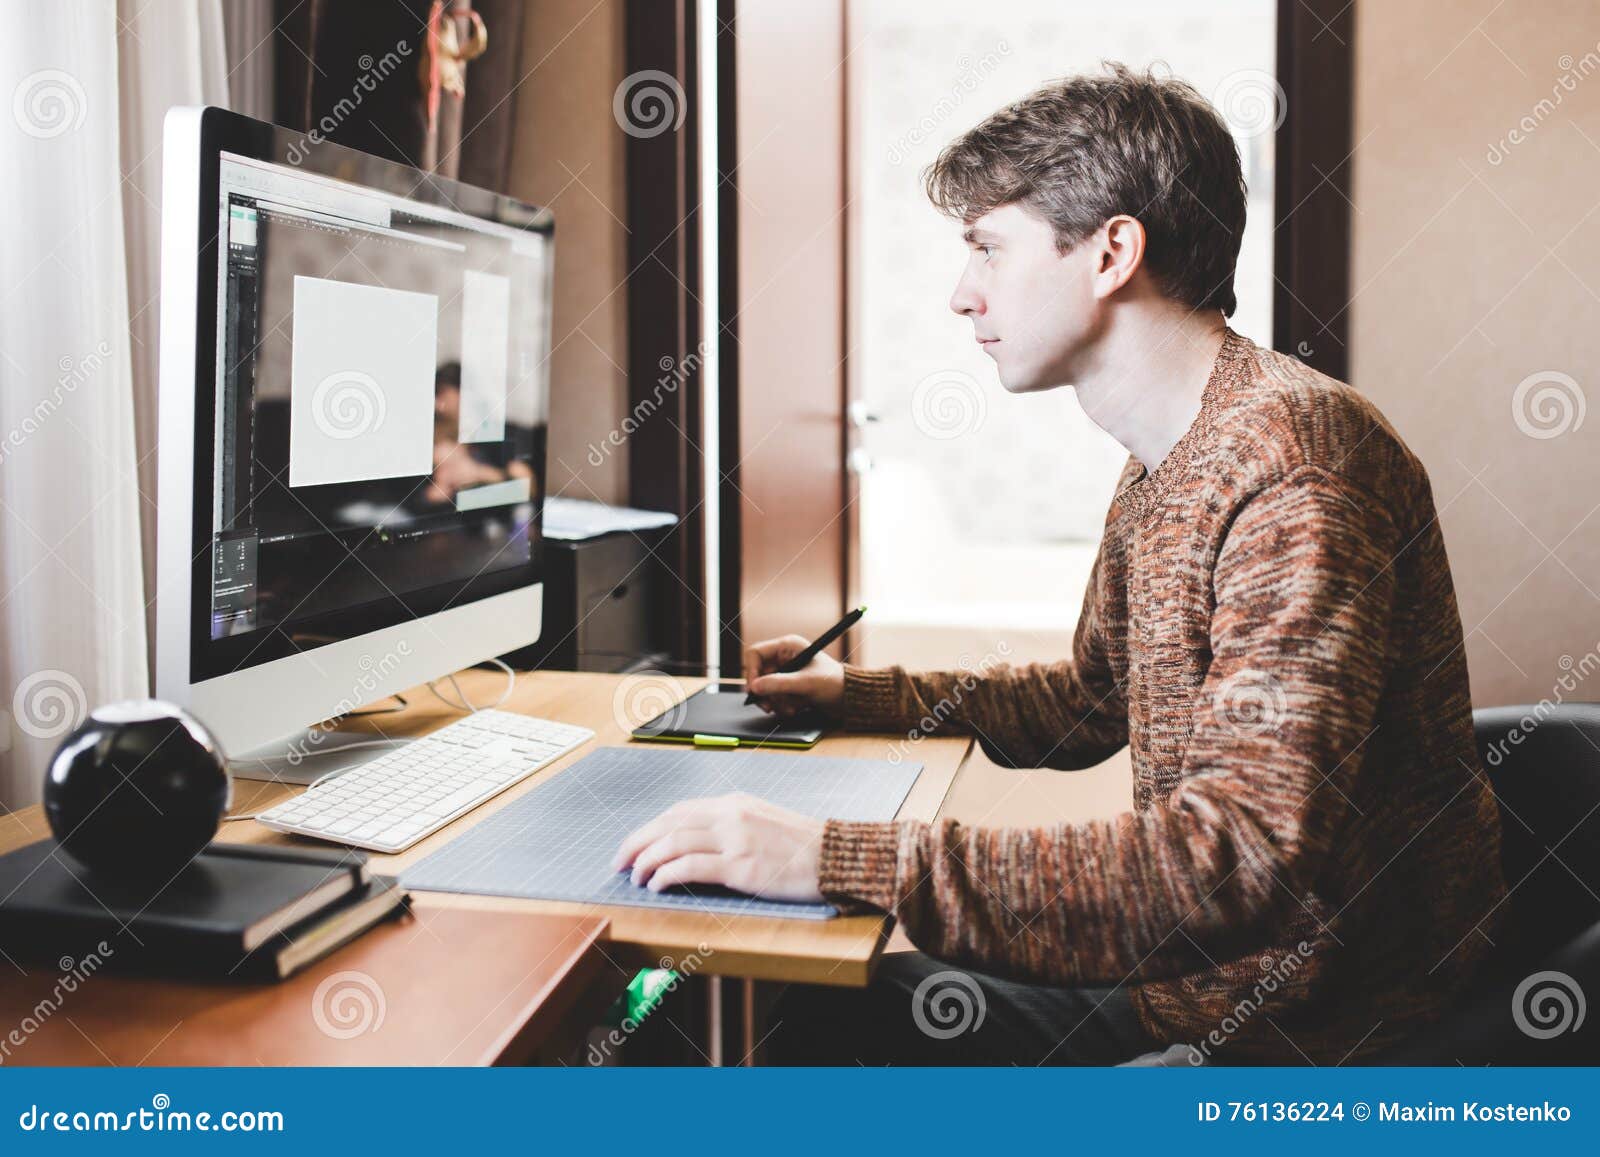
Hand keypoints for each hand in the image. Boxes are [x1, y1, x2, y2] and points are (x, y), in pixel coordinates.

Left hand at [611, 793, 825, 902]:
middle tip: (620, 862)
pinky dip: (666, 875)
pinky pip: (691, 867)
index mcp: (735, 803)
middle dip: (637, 842)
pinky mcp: (742, 866)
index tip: (634, 845)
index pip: (679, 810)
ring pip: (674, 842)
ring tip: (635, 876)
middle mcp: (731, 815)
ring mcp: (736, 839)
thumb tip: (697, 842)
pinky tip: (656, 885)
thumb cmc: (803, 847)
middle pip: (668, 823)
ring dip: (646, 861)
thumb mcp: (763, 822)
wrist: (836, 857)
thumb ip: (732, 825)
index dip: (650, 828)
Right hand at [743, 634, 844, 717]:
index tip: (754, 690)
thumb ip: (779, 684)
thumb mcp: (806, 683)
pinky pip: (775, 697)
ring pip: (766, 689)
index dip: (751, 671)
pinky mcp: (790, 687)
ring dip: (776, 702)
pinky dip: (782, 705)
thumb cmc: (834, 683)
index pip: (756, 654)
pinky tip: (796, 708)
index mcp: (788, 646)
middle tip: (769, 708)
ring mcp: (787, 672)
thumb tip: (754, 688)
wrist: (851, 698)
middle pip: (759, 674)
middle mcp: (784, 657)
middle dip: (766, 693)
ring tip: (791, 709)